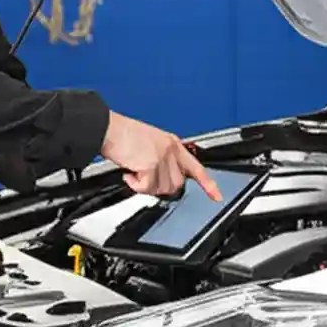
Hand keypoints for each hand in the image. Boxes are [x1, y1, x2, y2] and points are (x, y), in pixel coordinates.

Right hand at [100, 111, 222, 200]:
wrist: (110, 129)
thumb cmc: (124, 135)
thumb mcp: (151, 143)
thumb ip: (163, 159)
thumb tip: (163, 178)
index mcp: (173, 144)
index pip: (197, 168)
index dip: (208, 184)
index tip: (216, 196)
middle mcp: (171, 151)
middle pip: (176, 185)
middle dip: (160, 186)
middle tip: (144, 177)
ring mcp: (163, 158)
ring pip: (162, 189)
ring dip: (146, 186)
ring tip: (135, 170)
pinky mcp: (151, 165)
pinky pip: (146, 188)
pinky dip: (135, 185)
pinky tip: (129, 173)